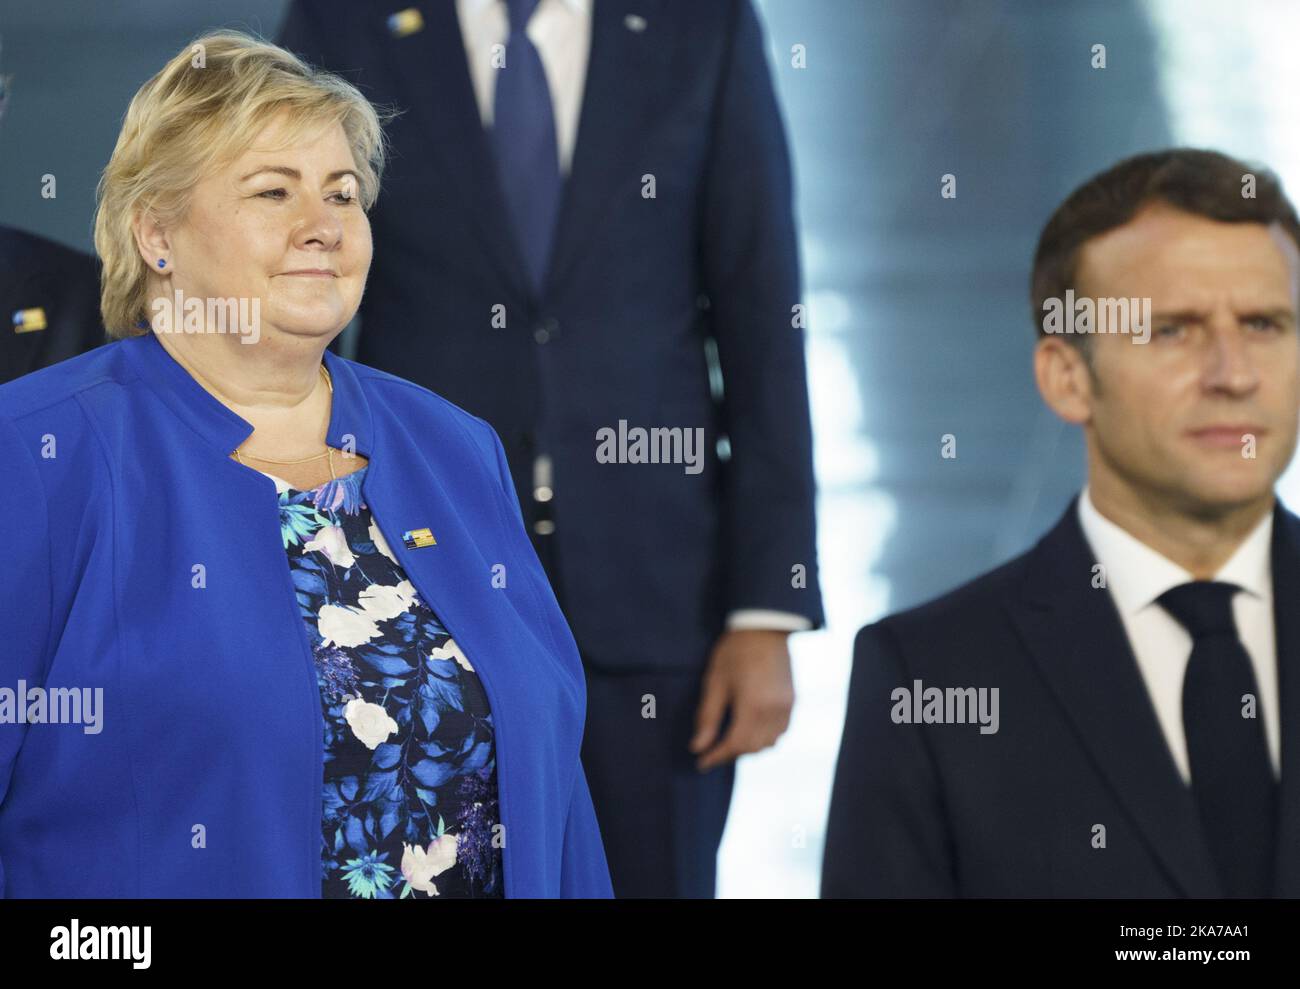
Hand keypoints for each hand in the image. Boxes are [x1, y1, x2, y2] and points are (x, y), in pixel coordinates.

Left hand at [689, 629, 794, 771]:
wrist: (764, 627)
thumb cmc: (735, 651)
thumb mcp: (715, 681)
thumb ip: (707, 717)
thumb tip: (698, 747)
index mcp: (753, 705)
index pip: (734, 744)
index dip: (717, 756)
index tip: (702, 763)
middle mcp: (774, 710)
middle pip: (753, 748)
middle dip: (731, 754)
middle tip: (712, 751)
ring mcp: (786, 707)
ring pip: (769, 743)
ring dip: (749, 748)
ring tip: (730, 741)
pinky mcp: (792, 701)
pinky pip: (781, 731)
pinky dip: (765, 738)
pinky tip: (751, 730)